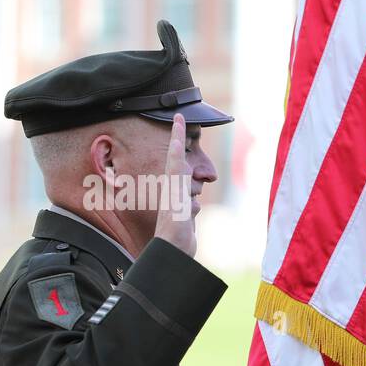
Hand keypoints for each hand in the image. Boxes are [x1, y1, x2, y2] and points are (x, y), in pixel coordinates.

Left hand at [154, 113, 196, 256]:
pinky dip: (194, 199)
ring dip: (188, 171)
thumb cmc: (174, 227)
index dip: (177, 133)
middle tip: (180, 122)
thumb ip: (178, 179)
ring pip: (188, 180)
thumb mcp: (177, 200)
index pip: (175, 152)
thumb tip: (178, 159)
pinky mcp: (184, 213)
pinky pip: (193, 199)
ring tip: (186, 156)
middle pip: (180, 161)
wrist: (173, 250)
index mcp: (172, 181)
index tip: (178, 116)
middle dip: (180, 143)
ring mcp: (179, 200)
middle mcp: (174, 187)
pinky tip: (192, 202)